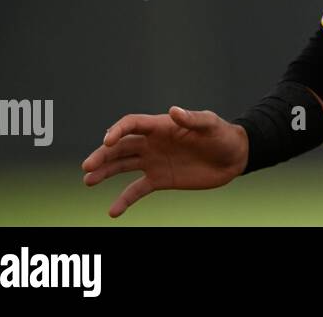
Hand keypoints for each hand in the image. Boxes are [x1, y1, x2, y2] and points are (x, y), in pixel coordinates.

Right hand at [81, 106, 248, 217]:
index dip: (118, 130)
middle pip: (120, 147)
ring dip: (104, 172)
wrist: (234, 158)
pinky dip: (124, 200)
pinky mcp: (159, 179)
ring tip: (88, 181)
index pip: (132, 124)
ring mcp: (154, 161)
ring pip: (122, 166)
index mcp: (161, 126)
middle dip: (102, 155)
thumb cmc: (223, 136)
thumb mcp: (211, 125)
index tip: (107, 141)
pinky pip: (136, 190)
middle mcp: (152, 143)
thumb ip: (193, 119)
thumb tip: (174, 111)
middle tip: (87, 166)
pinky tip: (113, 211)